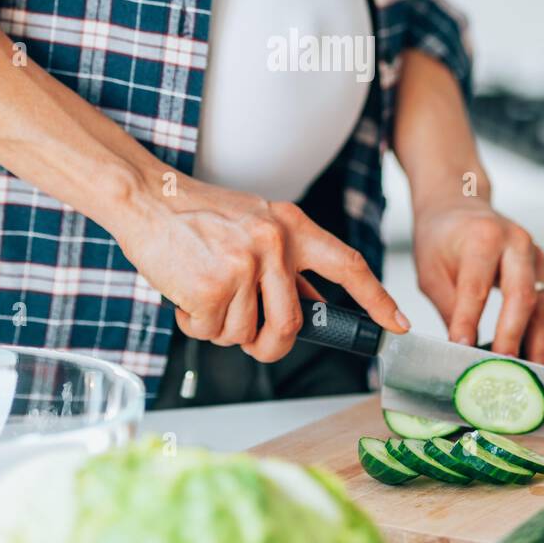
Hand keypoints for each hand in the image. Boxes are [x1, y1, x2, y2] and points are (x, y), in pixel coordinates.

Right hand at [115, 172, 409, 362]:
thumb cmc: (197, 215)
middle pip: (290, 325)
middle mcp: (274, 244)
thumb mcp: (255, 224)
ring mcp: (244, 265)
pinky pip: (211, 332)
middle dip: (270, 345)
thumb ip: (284, 260)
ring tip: (204, 294)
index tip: (396, 324)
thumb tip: (308, 303)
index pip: (348, 265)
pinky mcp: (212, 287)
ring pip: (245, 334)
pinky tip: (186, 295)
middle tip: (250, 337)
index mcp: (291, 225)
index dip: (377, 299)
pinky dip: (195, 324)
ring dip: (221, 328)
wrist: (147, 197)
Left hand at [412, 193, 543, 368]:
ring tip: (541, 380)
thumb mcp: (431, 270)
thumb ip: (448, 308)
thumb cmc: (442, 238)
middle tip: (506, 369)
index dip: (469, 320)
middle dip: (514, 336)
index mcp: (484, 237)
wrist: (460, 207)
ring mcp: (539, 258)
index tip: (460, 349)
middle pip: (522, 296)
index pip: (477, 286)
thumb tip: (459, 350)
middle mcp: (517, 244)